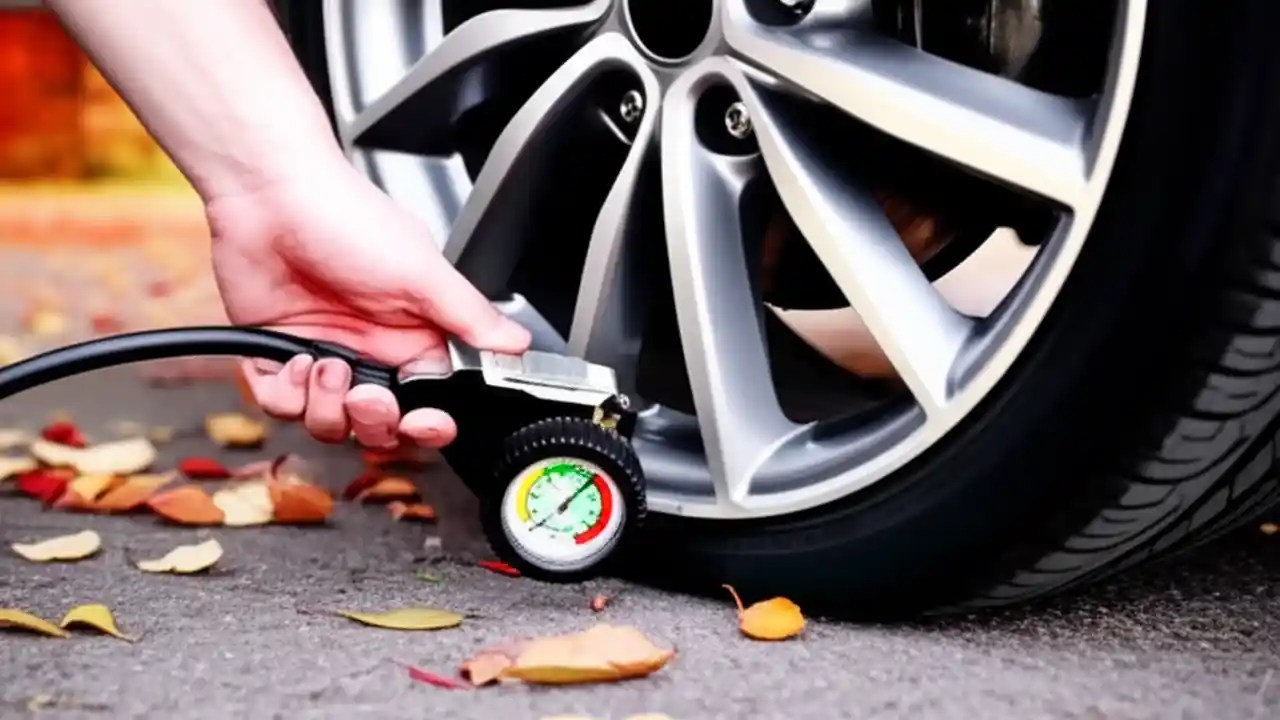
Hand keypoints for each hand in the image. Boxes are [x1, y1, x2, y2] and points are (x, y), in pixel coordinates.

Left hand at [203, 159, 530, 448]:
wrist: (270, 193)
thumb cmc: (347, 217)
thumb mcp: (422, 272)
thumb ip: (470, 317)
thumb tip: (517, 344)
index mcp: (412, 335)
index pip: (429, 401)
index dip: (427, 423)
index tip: (422, 421)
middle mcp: (369, 349)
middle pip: (379, 424)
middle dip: (373, 420)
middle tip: (365, 395)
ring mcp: (321, 353)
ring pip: (329, 422)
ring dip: (324, 405)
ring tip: (322, 364)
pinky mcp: (273, 354)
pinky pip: (280, 404)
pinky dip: (283, 395)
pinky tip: (290, 360)